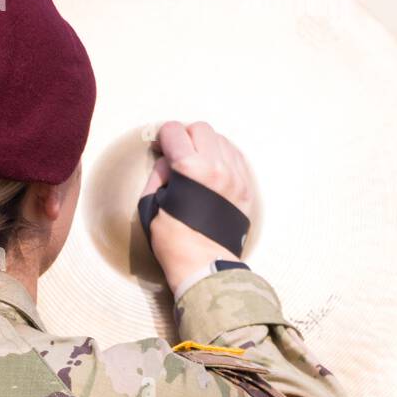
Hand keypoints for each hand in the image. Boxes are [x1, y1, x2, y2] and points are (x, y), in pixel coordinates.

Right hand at [141, 121, 252, 295]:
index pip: (174, 131)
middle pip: (200, 129)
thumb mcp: (152, 206)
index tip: (160, 148)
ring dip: (205, 145)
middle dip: (185, 136)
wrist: (204, 267)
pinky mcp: (245, 187)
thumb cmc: (174, 243)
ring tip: (196, 163)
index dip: (162, 138)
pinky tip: (212, 170)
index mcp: (191, 170)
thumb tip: (166, 158)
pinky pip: (235, 156)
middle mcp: (217, 167)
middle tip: (177, 153)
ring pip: (221, 139)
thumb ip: (158, 175)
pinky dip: (221, 156)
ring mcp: (236, 176)